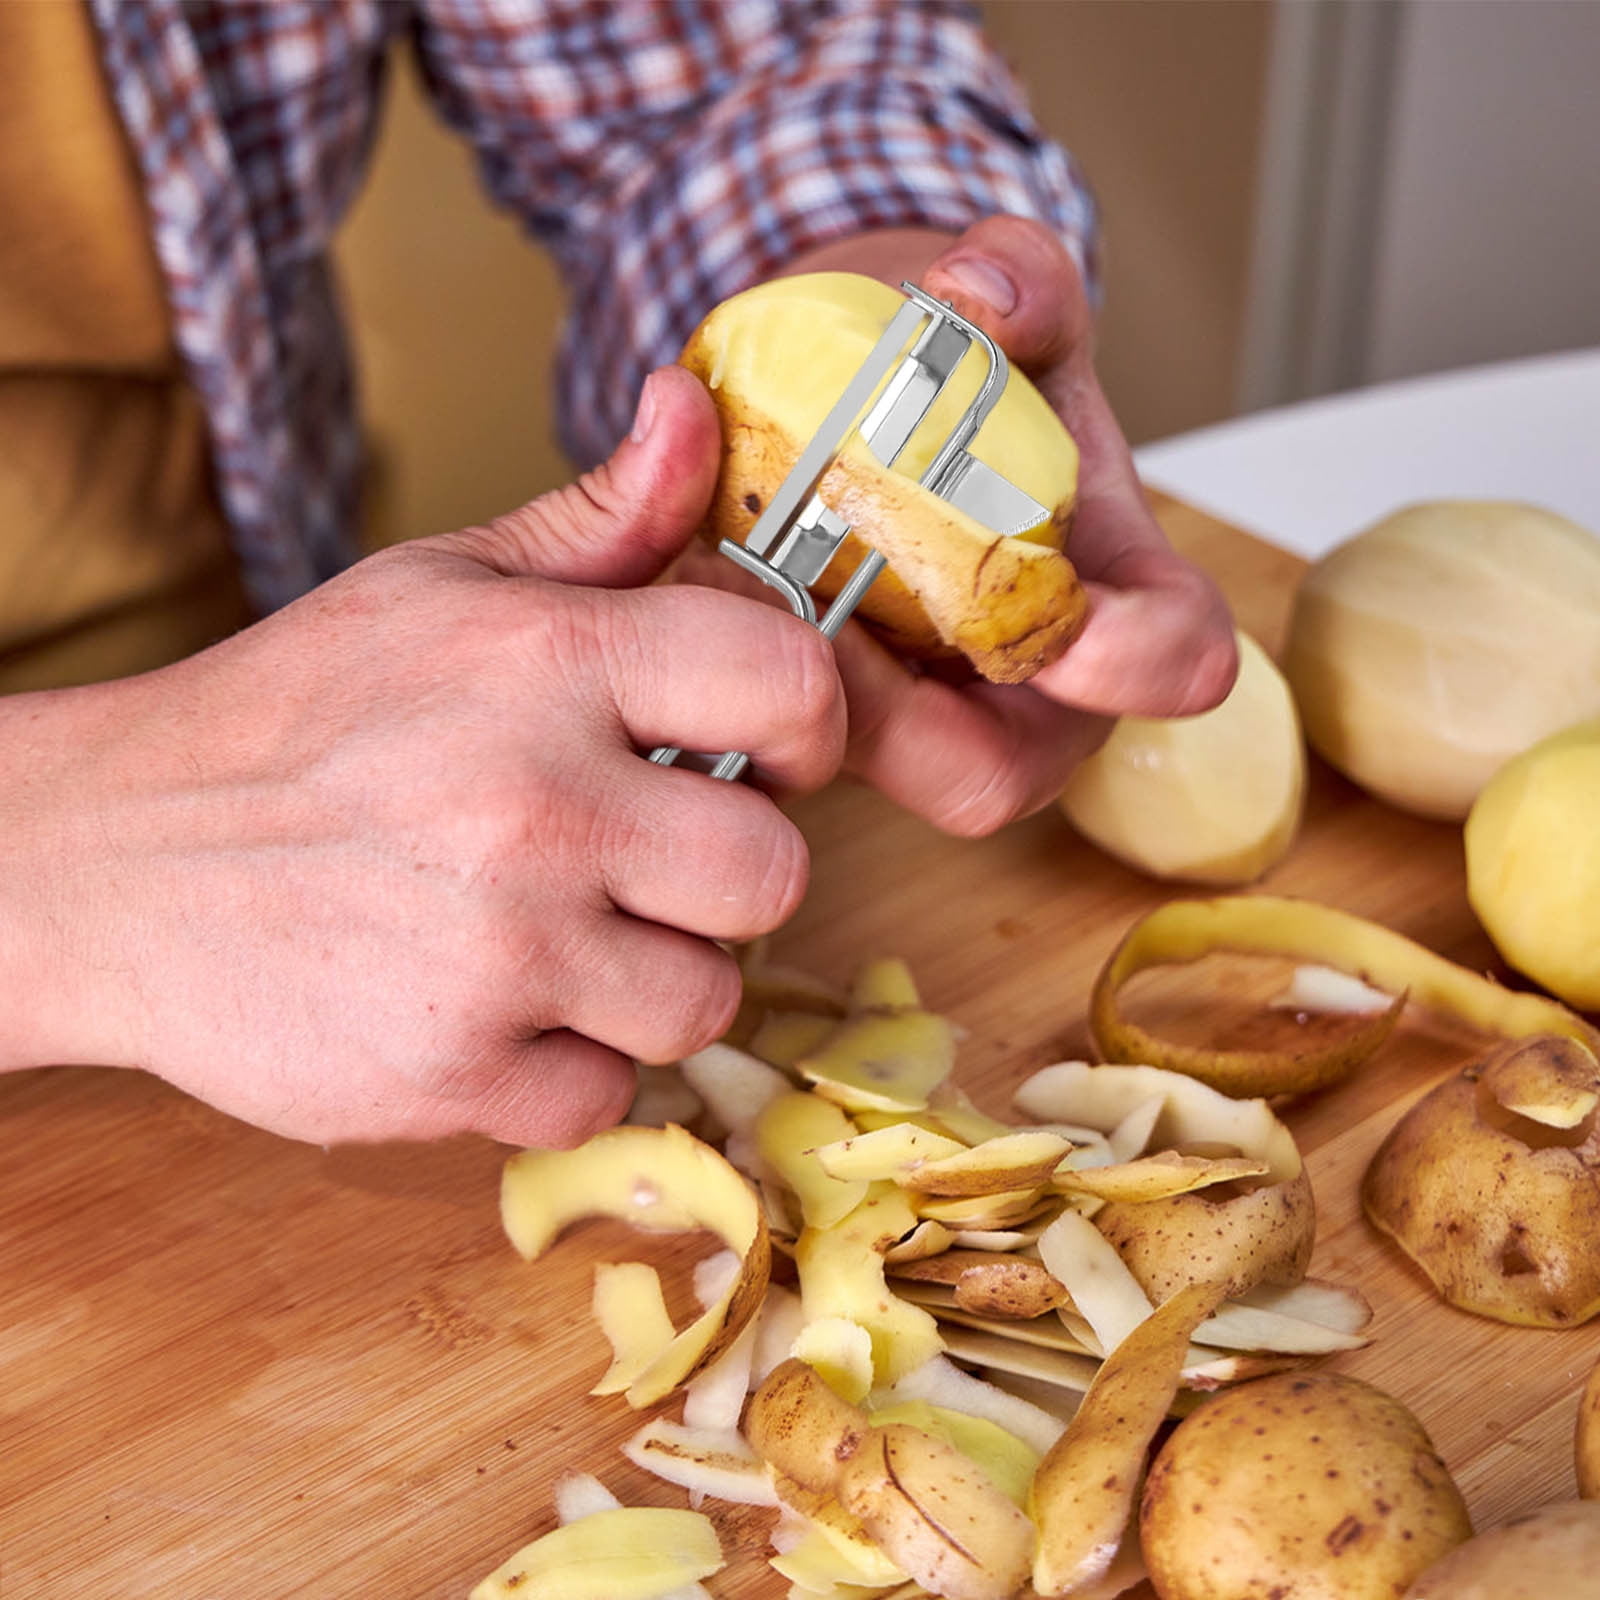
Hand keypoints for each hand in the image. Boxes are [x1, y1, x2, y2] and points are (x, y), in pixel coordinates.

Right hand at [0, 369, 843, 1146]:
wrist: (114, 863)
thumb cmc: (297, 716)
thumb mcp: (437, 585)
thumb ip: (596, 520)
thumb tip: (693, 411)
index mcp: (546, 663)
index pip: (791, 685)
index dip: (803, 727)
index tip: (760, 752)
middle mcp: (535, 807)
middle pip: (773, 876)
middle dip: (726, 877)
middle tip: (645, 862)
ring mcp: (496, 953)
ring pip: (703, 1003)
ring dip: (647, 981)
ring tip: (558, 937)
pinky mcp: (451, 1073)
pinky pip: (603, 1094)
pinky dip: (561, 1065)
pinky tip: (493, 1007)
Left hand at [777, 217, 1237, 834]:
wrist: (880, 403)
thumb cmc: (979, 383)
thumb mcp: (1016, 314)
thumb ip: (1025, 281)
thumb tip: (975, 292)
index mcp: (1117, 604)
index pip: (1174, 666)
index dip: (1126, 662)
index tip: (1056, 614)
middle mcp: (1028, 693)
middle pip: (988, 774)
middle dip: (892, 706)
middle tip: (807, 603)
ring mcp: (925, 723)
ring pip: (864, 762)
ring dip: (788, 686)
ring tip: (722, 577)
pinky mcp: (833, 724)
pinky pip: (783, 733)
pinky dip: (732, 660)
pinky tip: (685, 575)